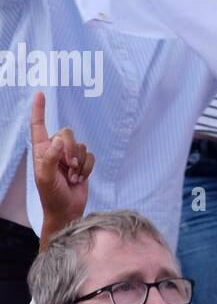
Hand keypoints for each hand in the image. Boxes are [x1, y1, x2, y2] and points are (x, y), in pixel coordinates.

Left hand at [31, 93, 93, 238]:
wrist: (66, 210)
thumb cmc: (51, 196)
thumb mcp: (45, 178)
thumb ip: (50, 158)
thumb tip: (59, 139)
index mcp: (41, 151)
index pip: (39, 126)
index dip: (39, 110)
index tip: (40, 94)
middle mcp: (55, 150)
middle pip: (67, 133)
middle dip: (70, 149)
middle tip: (68, 167)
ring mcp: (69, 156)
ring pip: (80, 145)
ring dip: (79, 163)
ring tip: (72, 177)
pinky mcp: (82, 163)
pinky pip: (90, 155)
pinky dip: (87, 168)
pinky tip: (80, 179)